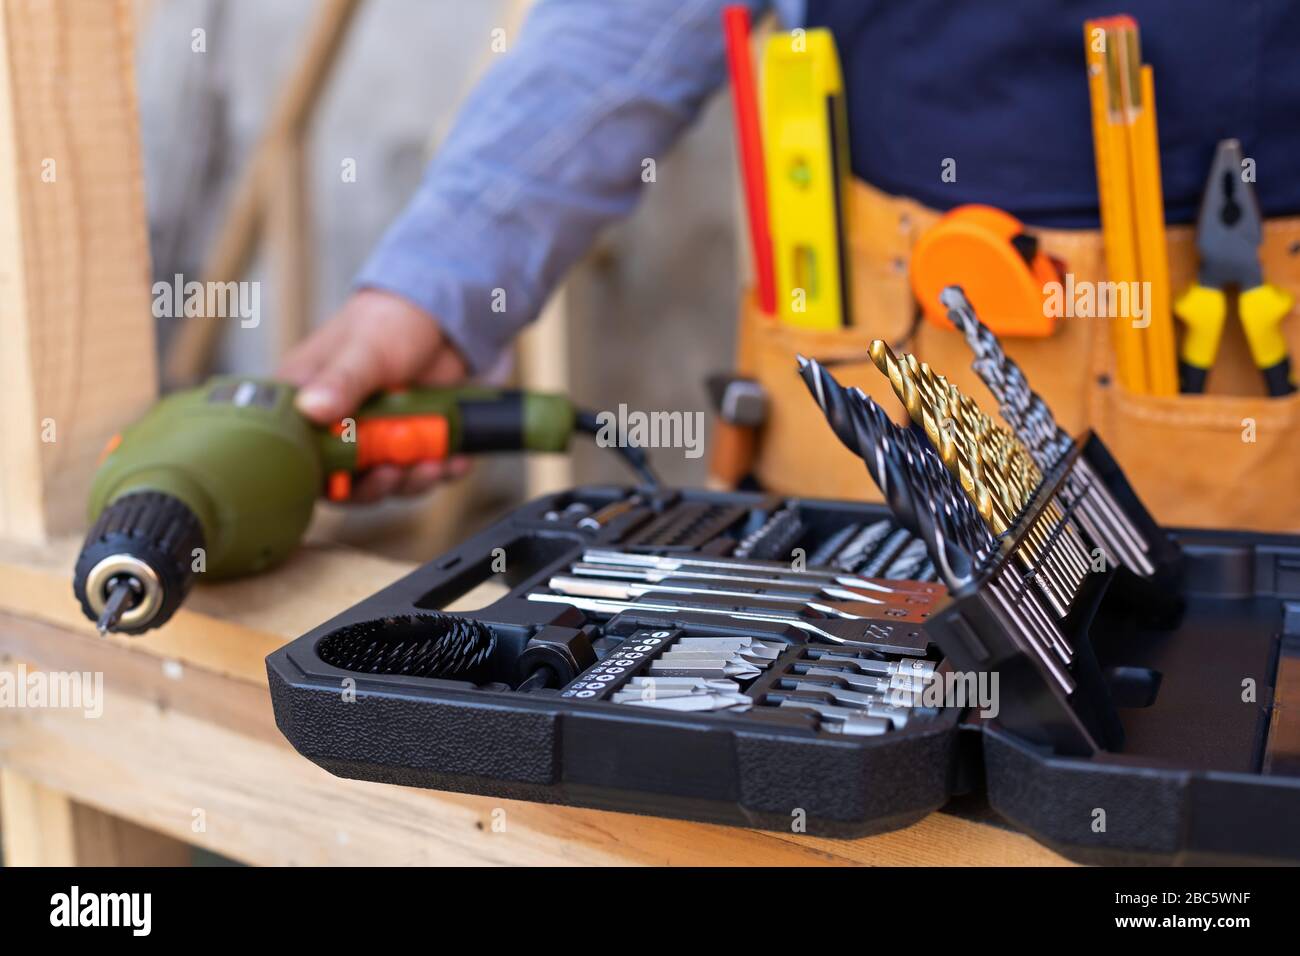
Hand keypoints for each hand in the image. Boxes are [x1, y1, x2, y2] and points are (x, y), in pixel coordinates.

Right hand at [278, 289, 472, 501]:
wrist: (444, 315)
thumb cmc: (391, 321)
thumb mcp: (365, 350)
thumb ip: (342, 381)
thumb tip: (311, 410)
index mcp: (306, 403)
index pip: (298, 457)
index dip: (320, 478)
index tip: (347, 478)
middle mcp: (337, 427)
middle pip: (343, 482)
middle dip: (374, 485)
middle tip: (395, 472)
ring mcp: (375, 437)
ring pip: (386, 482)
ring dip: (411, 481)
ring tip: (433, 464)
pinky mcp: (410, 442)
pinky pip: (421, 472)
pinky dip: (440, 471)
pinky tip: (455, 461)